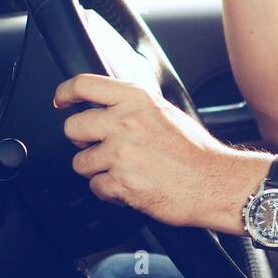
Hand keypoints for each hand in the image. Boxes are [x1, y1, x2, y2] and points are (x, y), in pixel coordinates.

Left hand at [54, 73, 261, 231]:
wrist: (216, 182)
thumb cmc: (197, 152)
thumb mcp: (166, 112)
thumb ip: (135, 106)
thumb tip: (109, 106)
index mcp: (137, 100)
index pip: (84, 85)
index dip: (65, 92)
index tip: (61, 100)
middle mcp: (126, 123)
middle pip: (72, 127)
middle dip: (81, 140)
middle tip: (97, 146)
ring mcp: (121, 153)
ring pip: (81, 162)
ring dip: (97, 170)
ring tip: (123, 170)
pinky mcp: (121, 183)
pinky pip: (96, 187)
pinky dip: (110, 191)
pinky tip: (130, 186)